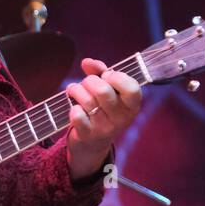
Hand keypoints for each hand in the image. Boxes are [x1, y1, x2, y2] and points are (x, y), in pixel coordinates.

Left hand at [64, 58, 141, 179]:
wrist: (92, 143)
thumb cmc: (102, 109)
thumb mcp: (108, 90)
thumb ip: (100, 72)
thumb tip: (87, 62)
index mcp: (131, 105)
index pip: (131, 88)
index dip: (116, 77)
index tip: (106, 76)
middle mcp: (121, 118)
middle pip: (103, 91)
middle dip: (89, 81)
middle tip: (86, 83)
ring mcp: (105, 128)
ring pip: (87, 100)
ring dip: (76, 90)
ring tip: (73, 90)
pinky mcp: (88, 135)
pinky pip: (77, 116)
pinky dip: (72, 108)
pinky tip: (74, 108)